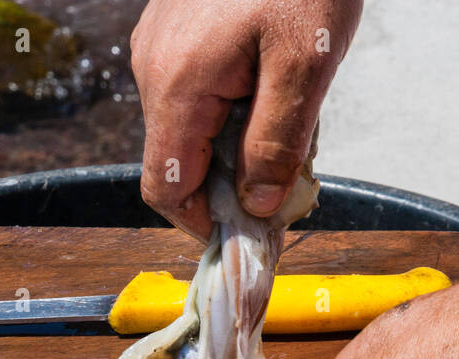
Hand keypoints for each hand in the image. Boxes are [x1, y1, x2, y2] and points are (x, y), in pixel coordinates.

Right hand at [130, 0, 361, 238]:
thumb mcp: (304, 67)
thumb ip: (276, 144)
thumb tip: (258, 206)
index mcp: (177, 84)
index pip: (165, 187)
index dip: (201, 222)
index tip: (246, 231)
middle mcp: (153, 67)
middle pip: (177, 159)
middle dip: (227, 179)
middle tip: (288, 171)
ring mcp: (158, 43)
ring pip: (187, 124)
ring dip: (232, 139)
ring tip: (286, 112)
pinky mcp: (173, 27)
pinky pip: (193, 89)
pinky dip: (230, 104)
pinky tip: (270, 81)